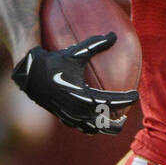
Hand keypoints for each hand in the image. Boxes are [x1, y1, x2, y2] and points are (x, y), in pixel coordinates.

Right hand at [10, 33, 137, 134]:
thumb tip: (114, 35)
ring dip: (104, 125)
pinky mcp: (64, 118)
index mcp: (83, 97)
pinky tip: (96, 117)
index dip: (126, 100)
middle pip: (104, 124)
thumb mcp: (76, 53)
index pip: (111, 102)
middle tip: (126, 116)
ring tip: (114, 119)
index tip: (136, 95)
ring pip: (93, 129)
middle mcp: (78, 110)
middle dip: (117, 123)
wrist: (30, 74)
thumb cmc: (54, 62)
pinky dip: (92, 125)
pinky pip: (82, 127)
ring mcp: (70, 117)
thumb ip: (96, 44)